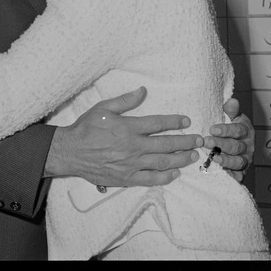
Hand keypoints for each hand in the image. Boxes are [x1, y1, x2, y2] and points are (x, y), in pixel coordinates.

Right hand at [45, 87, 202, 186]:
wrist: (71, 152)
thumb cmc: (86, 128)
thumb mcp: (103, 108)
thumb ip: (125, 101)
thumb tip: (142, 91)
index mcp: (128, 128)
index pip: (157, 124)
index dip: (174, 121)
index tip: (186, 121)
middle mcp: (133, 147)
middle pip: (165, 144)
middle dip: (185, 142)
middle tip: (199, 140)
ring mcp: (131, 164)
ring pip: (162, 162)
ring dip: (180, 159)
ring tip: (193, 155)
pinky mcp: (127, 178)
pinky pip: (150, 179)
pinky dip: (165, 177)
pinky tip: (175, 173)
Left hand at [203, 97, 254, 181]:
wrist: (235, 145)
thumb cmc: (230, 129)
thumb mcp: (232, 117)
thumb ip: (231, 110)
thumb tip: (232, 101)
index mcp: (246, 131)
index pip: (237, 130)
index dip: (225, 130)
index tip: (212, 129)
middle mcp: (248, 146)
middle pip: (235, 146)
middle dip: (221, 144)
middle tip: (206, 142)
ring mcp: (245, 160)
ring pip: (237, 162)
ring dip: (225, 160)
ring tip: (213, 158)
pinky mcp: (242, 173)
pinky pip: (238, 176)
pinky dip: (231, 176)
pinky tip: (221, 174)